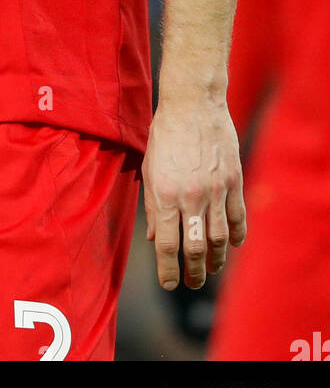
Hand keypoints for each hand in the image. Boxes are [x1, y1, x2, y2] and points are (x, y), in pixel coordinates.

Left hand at [143, 99, 245, 290]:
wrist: (192, 104)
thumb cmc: (165, 135)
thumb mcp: (149, 169)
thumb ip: (153, 207)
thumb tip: (154, 239)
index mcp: (165, 193)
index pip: (167, 245)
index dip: (167, 270)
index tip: (169, 283)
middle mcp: (191, 195)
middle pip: (195, 248)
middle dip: (194, 273)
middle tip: (192, 282)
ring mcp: (216, 189)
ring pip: (219, 238)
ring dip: (216, 260)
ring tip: (211, 269)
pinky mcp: (234, 180)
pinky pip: (238, 217)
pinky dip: (237, 236)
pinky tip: (232, 245)